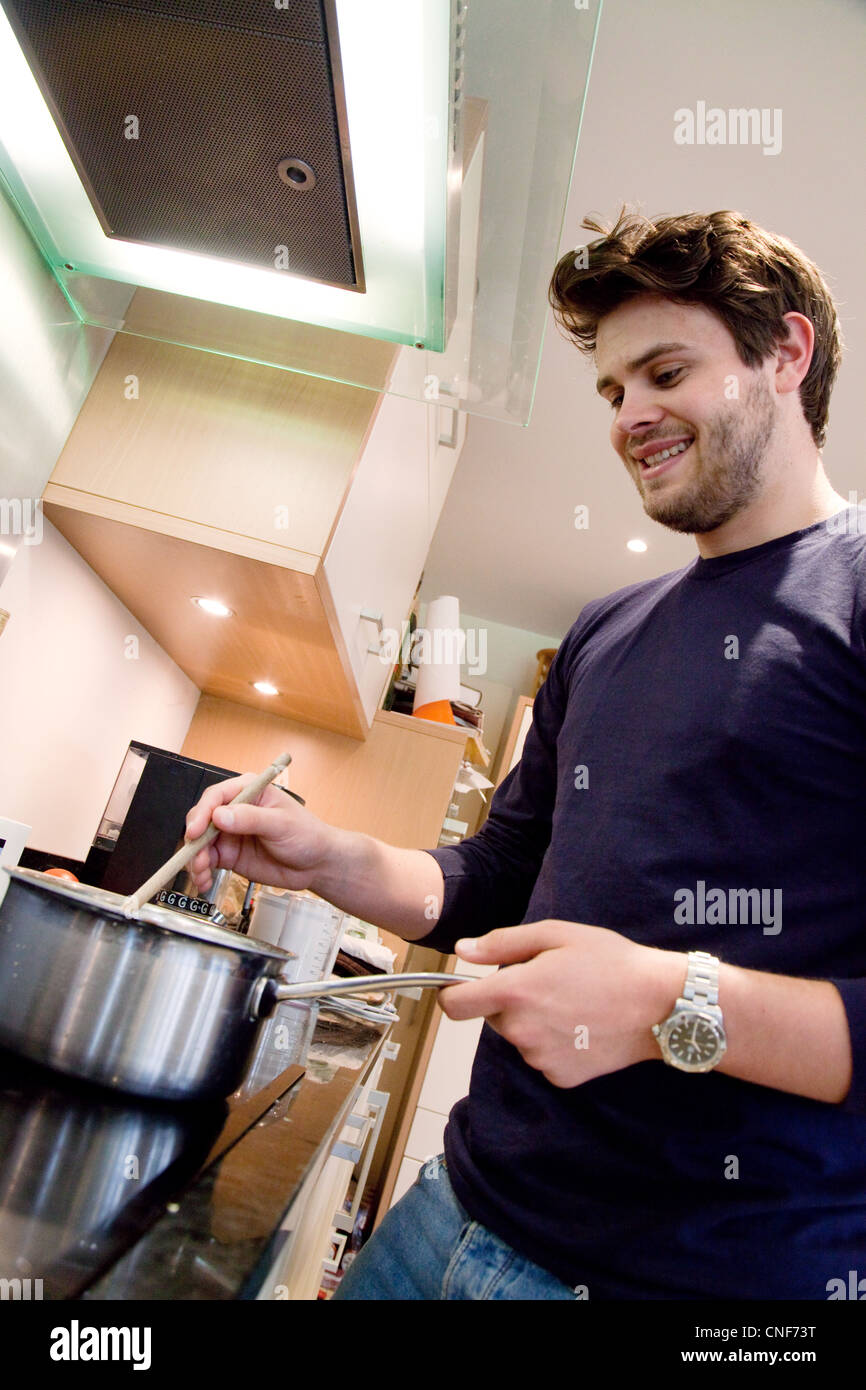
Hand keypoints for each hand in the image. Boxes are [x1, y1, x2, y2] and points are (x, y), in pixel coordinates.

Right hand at [184, 775, 335, 893]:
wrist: (315, 864)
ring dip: (195, 858)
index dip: (203, 813)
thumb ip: (251, 819)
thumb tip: (221, 816)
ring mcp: (230, 833)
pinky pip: (207, 861)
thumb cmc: (306, 835)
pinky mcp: (228, 855)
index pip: (216, 797)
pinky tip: (203, 881)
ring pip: (200, 843)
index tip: (197, 830)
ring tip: (200, 872)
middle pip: (202, 820)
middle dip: (194, 839)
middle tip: (196, 855)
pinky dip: (201, 872)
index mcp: (249, 792)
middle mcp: (235, 810)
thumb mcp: (281, 823)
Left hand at [439, 920, 685, 1087]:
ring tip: (574, 1002)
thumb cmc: (610, 961)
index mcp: (515, 992)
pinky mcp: (561, 1077)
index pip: (454, 1005)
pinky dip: (554, 1043)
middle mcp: (522, 1031)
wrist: (659, 1004)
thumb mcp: (555, 935)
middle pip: (494, 1017)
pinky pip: (542, 1057)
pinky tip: (583, 1026)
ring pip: (520, 1037)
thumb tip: (463, 950)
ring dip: (534, 1022)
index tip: (461, 987)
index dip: (453, 994)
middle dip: (511, 1001)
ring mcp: (541, 1059)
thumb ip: (502, 944)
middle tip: (550, 982)